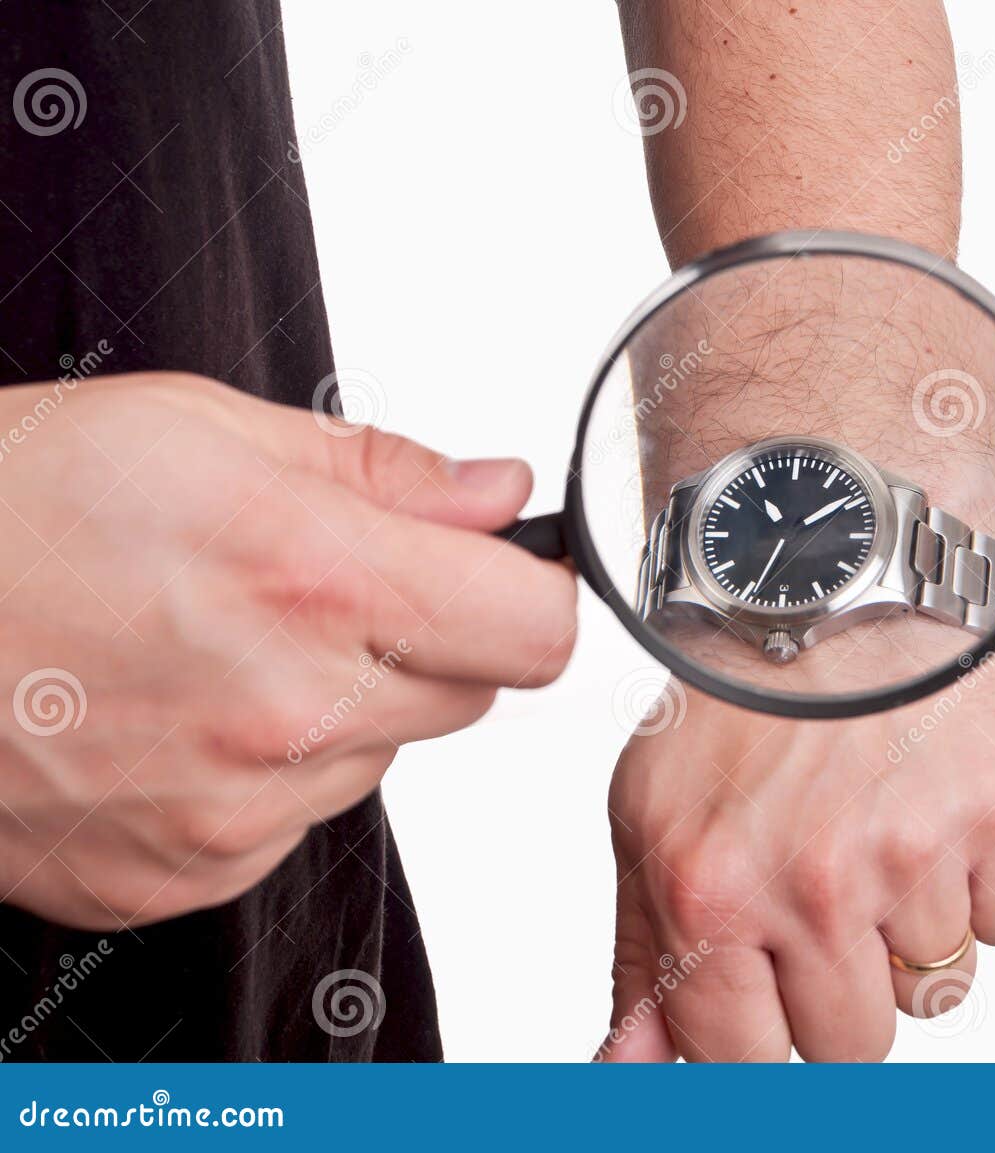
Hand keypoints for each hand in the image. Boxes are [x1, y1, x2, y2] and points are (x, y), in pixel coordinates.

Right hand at [0, 372, 575, 928]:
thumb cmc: (5, 511)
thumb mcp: (199, 427)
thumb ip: (382, 471)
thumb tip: (495, 495)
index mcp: (311, 579)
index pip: (537, 631)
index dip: (532, 595)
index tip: (503, 575)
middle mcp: (289, 712)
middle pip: (474, 696)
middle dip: (431, 641)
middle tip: (325, 594)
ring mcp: (238, 810)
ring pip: (384, 757)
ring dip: (345, 707)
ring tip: (223, 649)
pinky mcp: (189, 872)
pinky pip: (297, 822)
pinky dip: (269, 774)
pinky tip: (181, 715)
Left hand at [599, 634, 994, 1061]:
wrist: (830, 575)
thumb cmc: (737, 696)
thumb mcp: (648, 822)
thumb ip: (645, 960)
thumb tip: (629, 1072)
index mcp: (712, 893)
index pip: (747, 1063)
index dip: (764, 1033)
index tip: (771, 996)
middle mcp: (815, 884)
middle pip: (857, 1045)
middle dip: (843, 988)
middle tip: (829, 898)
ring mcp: (918, 849)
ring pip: (942, 984)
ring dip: (914, 927)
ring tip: (880, 831)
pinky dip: (984, 881)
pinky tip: (937, 812)